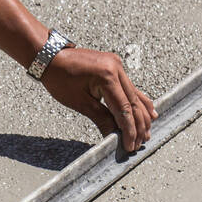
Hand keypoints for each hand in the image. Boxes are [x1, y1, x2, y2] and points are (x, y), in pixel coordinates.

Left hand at [41, 47, 157, 151]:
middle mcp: (117, 68)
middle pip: (133, 102)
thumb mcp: (80, 102)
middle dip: (138, 124)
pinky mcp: (115, 66)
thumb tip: (113, 136)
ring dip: (142, 114)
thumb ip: (101, 118)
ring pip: (135, 94)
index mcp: (107, 76)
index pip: (123, 108)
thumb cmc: (60, 79)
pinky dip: (138, 100)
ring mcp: (118, 65)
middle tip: (140, 143)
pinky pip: (130, 87)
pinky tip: (150, 111)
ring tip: (146, 132)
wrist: (51, 57)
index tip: (130, 144)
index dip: (129, 129)